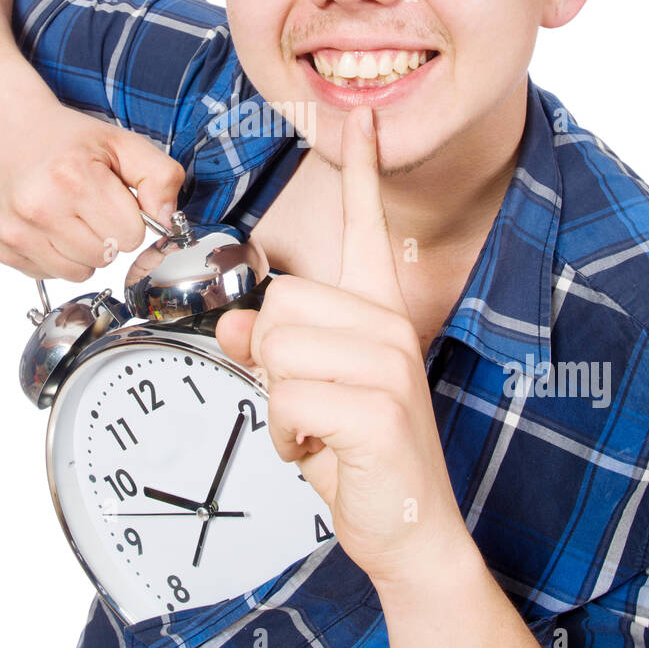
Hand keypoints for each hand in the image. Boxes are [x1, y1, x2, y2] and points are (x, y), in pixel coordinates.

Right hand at [0, 91, 184, 281]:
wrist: (5, 127)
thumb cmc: (63, 137)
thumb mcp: (121, 142)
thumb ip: (159, 176)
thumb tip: (167, 218)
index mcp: (74, 178)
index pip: (131, 236)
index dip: (128, 218)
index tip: (112, 198)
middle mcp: (39, 207)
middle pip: (106, 257)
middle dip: (107, 235)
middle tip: (89, 205)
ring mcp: (16, 231)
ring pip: (78, 273)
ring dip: (82, 251)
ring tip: (68, 215)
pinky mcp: (1, 248)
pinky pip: (49, 274)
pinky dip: (55, 255)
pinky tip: (46, 224)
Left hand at [215, 105, 470, 590]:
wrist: (412, 529)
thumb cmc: (362, 457)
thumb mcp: (306, 392)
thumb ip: (274, 348)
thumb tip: (236, 326)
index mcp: (377, 312)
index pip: (365, 226)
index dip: (362, 169)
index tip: (362, 118)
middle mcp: (388, 327)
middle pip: (278, 303)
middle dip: (270, 362)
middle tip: (308, 403)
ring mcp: (388, 365)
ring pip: (276, 350)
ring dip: (278, 406)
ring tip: (318, 429)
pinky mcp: (378, 409)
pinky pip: (285, 398)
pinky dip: (287, 437)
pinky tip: (321, 453)